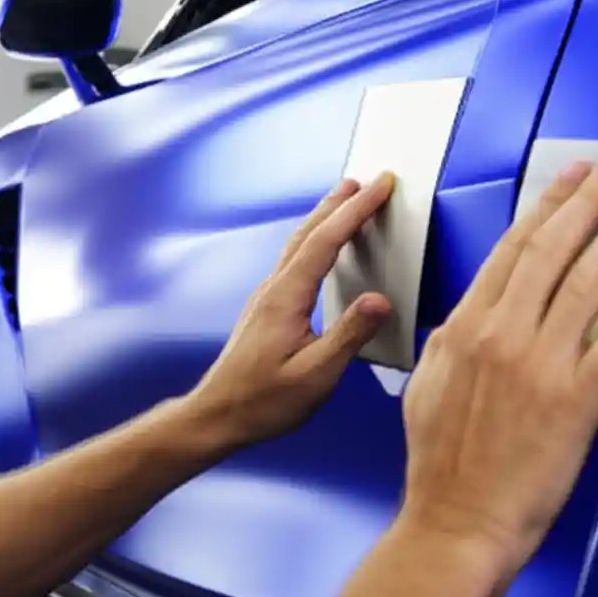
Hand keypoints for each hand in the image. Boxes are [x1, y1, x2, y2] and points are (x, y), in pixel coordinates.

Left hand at [187, 174, 395, 443]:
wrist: (217, 416)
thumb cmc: (265, 401)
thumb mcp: (316, 375)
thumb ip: (349, 335)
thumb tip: (380, 300)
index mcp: (287, 297)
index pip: (326, 241)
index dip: (356, 211)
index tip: (380, 186)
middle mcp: (274, 289)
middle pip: (308, 233)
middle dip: (339, 203)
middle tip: (365, 181)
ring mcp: (267, 298)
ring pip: (299, 245)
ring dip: (324, 219)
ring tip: (344, 201)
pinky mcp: (267, 310)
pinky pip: (295, 262)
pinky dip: (314, 242)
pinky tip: (320, 250)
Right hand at [397, 158, 597, 570]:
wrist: (459, 520)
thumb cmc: (442, 460)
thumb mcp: (430, 385)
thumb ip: (452, 340)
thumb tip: (471, 312)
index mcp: (466, 326)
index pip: (513, 249)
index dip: (548, 205)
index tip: (573, 174)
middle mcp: (503, 333)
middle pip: (553, 249)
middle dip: (589, 200)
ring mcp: (540, 364)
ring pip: (587, 280)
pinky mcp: (575, 398)